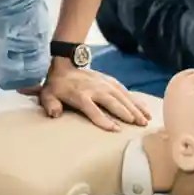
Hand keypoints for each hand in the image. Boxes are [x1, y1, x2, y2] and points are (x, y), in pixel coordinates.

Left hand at [20, 60, 151, 130]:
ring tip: (146, 119)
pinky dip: (136, 100)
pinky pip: (126, 91)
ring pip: (123, 97)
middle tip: (139, 124)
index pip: (93, 109)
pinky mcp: (111, 81)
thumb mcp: (47, 95)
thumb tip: (54, 114)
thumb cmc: (57, 86)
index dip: (103, 119)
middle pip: (113, 102)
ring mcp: (105, 84)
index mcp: (80, 95)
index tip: (115, 130)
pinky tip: (144, 108)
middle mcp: (96, 89)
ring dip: (135, 108)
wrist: (66, 64)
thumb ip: (50, 105)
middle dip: (127, 113)